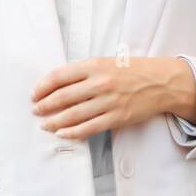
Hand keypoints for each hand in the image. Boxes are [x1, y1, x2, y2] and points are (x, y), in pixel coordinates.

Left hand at [31, 56, 194, 139]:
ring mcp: (109, 101)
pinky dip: (72, 132)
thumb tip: (56, 85)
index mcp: (95, 65)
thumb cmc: (132, 71)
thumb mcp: (105, 62)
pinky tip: (62, 133)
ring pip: (73, 115)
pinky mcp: (118, 117)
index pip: (59, 76)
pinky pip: (89, 128)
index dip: (43, 87)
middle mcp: (100, 82)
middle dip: (45, 106)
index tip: (34, 94)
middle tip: (35, 111)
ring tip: (45, 124)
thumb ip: (83, 72)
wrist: (162, 81)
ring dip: (55, 121)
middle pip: (63, 97)